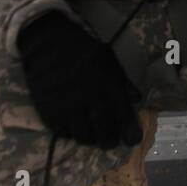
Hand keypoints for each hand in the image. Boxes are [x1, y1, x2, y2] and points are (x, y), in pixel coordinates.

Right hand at [17, 12, 141, 148]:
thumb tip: (137, 100)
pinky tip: (73, 125)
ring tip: (91, 133)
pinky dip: (71, 133)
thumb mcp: (111, 61)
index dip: (131, 135)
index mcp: (110, 89)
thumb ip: (124, 83)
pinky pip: (64, 133)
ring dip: (90, 138)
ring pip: (84, 138)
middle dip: (110, 141)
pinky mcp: (50, 113)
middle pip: (105, 135)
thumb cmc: (85, 50)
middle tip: (110, 140)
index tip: (132, 140)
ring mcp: (70, 110)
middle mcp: (91, 103)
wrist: (49, 44)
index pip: (125, 121)